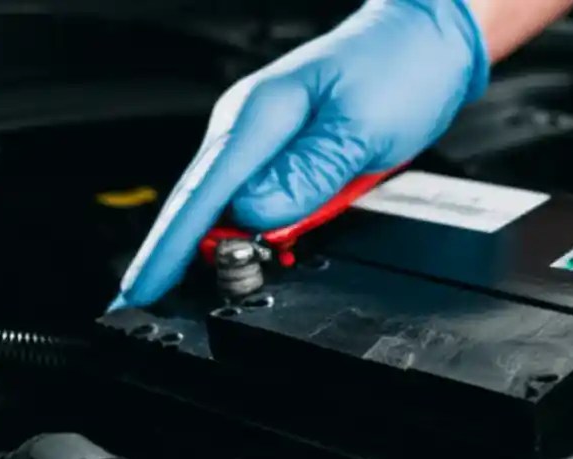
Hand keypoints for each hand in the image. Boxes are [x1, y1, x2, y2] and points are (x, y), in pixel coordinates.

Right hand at [108, 0, 488, 309]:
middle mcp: (251, 127)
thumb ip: (308, 176)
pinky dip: (250, 229)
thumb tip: (255, 216)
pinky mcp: (288, 151)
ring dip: (222, 245)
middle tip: (160, 302)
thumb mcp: (360, 129)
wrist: (429, 42)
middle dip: (179, 255)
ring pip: (229, 205)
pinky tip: (246, 249)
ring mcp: (266, 139)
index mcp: (259, 117)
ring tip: (198, 284)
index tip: (142, 289)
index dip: (168, 248)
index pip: (200, 195)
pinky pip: (258, 198)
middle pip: (202, 205)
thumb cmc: (400, 70)